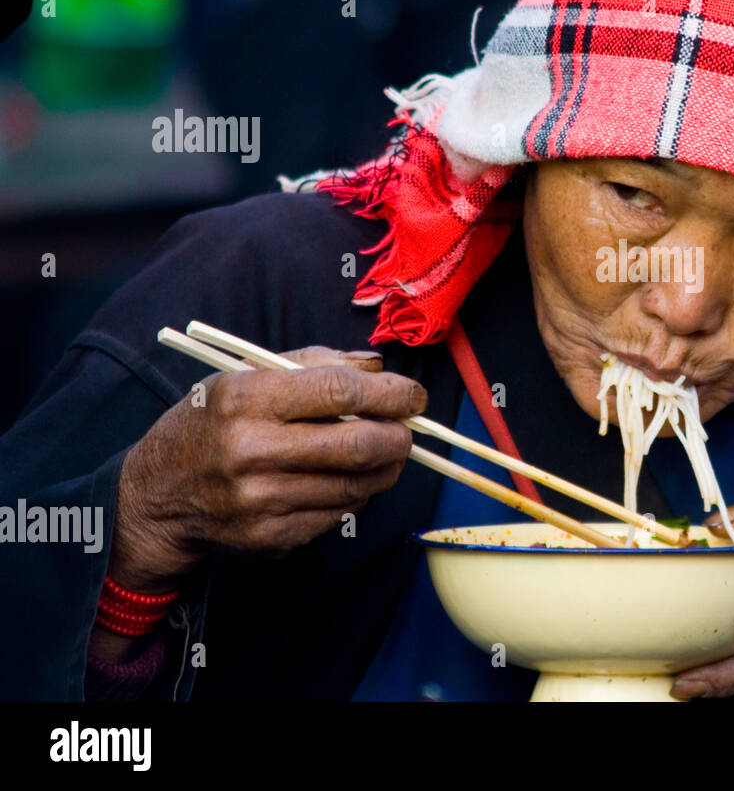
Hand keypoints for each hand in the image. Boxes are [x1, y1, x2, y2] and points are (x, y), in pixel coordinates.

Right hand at [111, 347, 425, 594]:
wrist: (154, 497)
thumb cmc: (208, 425)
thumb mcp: (244, 375)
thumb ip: (314, 362)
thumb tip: (378, 367)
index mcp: (244, 399)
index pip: (338, 391)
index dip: (389, 393)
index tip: (413, 394)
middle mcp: (250, 451)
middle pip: (357, 444)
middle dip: (399, 436)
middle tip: (408, 429)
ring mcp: (260, 500)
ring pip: (356, 484)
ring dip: (386, 468)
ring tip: (386, 452)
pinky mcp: (269, 537)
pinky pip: (338, 514)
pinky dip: (357, 494)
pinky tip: (349, 479)